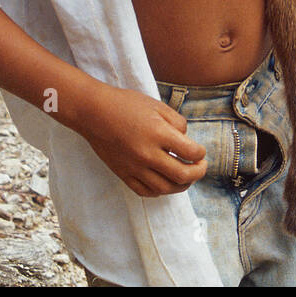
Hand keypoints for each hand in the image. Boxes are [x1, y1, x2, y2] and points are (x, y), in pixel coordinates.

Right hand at [81, 83, 207, 196]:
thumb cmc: (126, 104)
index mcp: (158, 134)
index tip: (200, 151)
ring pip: (165, 188)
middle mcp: (147, 154)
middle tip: (201, 166)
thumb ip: (177, 122)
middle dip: (198, 172)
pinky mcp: (123, 174)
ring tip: (187, 177)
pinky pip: (145, 191)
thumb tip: (186, 139)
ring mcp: (134, 167)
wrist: (94, 112)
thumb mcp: (157, 106)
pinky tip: (165, 182)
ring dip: (182, 185)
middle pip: (182, 175)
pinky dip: (159, 191)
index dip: (201, 153)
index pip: (191, 152)